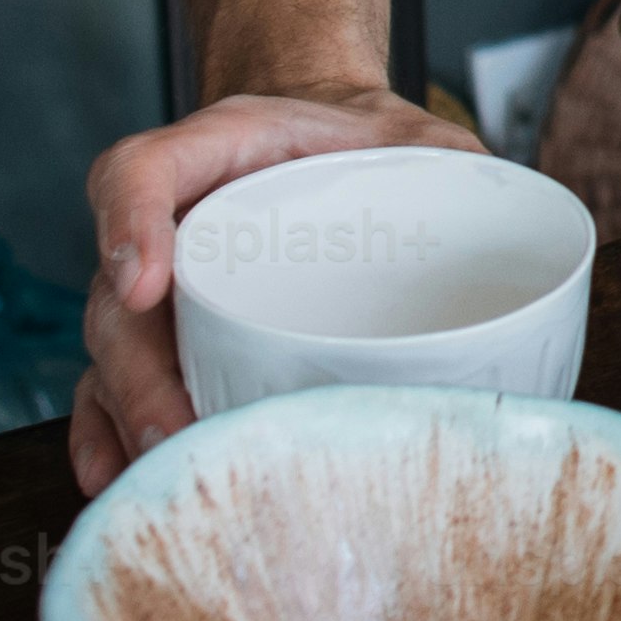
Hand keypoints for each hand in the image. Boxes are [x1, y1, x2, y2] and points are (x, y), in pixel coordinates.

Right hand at [72, 83, 477, 487]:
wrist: (337, 150)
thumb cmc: (369, 149)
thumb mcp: (413, 135)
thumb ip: (451, 162)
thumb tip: (509, 220)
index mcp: (217, 153)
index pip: (143, 171)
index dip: (132, 222)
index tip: (146, 283)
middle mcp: (169, 224)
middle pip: (118, 296)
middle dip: (138, 372)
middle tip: (173, 429)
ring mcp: (158, 291)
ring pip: (113, 359)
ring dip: (127, 423)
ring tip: (159, 477)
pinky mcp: (167, 344)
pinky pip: (116, 392)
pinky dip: (111, 440)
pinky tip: (123, 486)